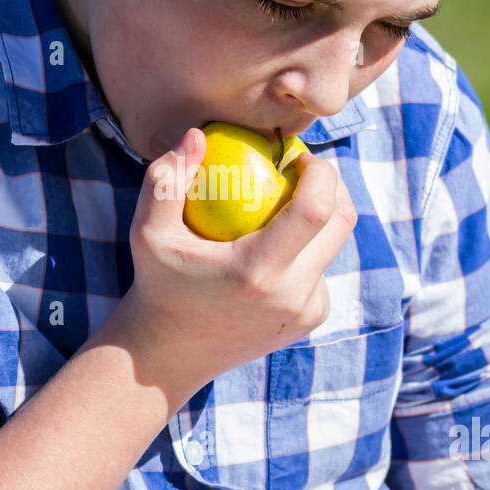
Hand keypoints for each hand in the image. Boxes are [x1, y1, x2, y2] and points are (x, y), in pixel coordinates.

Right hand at [119, 130, 357, 392]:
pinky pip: (321, 271)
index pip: (316, 210)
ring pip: (334, 247)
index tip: (299, 155)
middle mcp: (291, 296)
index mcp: (258, 271)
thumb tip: (198, 135)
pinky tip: (278, 241)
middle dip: (333, 186)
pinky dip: (308, 249)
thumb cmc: (157, 285)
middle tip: (302, 169)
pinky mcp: (309, 321)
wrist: (168, 354)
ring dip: (319, 217)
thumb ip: (166, 180)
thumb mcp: (147, 232)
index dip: (321, 173)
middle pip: (342, 224)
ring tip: (287, 200)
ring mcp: (305, 312)